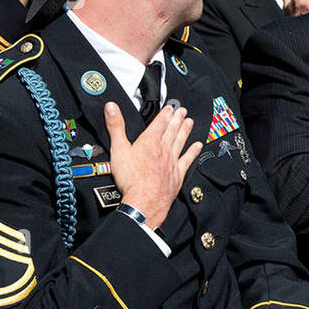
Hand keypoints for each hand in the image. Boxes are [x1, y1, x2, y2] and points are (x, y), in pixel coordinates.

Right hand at [104, 101, 202, 230]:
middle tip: (183, 111)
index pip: (159, 123)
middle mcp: (163, 149)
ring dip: (185, 131)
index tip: (170, 107)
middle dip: (177, 119)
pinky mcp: (177, 174)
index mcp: (149, 142)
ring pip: (181, 142)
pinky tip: (197, 146)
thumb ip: (115, 127)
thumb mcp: (118, 149)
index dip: (165, 114)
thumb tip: (111, 107)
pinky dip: (193, 151)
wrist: (144, 200)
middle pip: (172, 130)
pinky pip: (187, 159)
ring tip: (190, 122)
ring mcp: (172, 162)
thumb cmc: (130, 179)